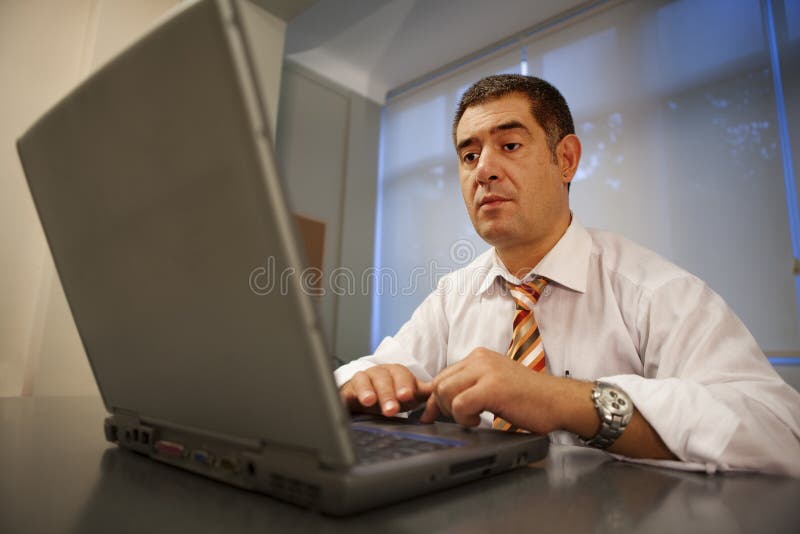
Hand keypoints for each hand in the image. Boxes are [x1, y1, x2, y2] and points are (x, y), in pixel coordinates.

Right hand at [340, 364, 432, 416]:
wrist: (364, 394)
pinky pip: (345, 391)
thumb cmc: (390, 393)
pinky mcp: (347, 391)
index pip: (402, 375)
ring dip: (367, 391)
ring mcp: (362, 380)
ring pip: (364, 381)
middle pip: (383, 379)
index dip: (404, 385)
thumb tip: (441, 393)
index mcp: (396, 373)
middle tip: (392, 408)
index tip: (407, 396)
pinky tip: (347, 403)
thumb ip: (423, 393)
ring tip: (370, 402)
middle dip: (387, 393)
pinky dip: (345, 396)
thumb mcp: (407, 394)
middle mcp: (378, 373)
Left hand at [419, 347, 559, 431]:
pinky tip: (479, 422)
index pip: (442, 375)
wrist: (559, 401)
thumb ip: (469, 387)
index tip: (433, 416)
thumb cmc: (529, 399)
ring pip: (444, 392)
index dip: (435, 399)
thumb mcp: (494, 385)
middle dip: (441, 407)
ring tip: (473, 419)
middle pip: (438, 383)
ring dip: (454, 412)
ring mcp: (486, 371)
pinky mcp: (492, 387)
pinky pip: (459, 404)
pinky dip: (464, 418)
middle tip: (460, 419)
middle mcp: (480, 359)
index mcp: (479, 357)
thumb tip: (439, 403)